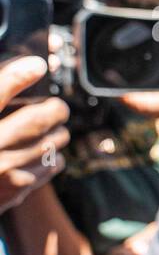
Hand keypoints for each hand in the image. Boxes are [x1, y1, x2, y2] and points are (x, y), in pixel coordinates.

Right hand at [0, 57, 69, 214]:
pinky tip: (40, 153)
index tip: (37, 65)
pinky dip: (52, 155)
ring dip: (55, 133)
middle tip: (55, 107)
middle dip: (54, 109)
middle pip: (35, 120)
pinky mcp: (15, 189)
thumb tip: (29, 69)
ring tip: (49, 130)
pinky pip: (51, 165)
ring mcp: (2, 171)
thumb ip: (0, 95)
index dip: (17, 76)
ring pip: (50, 143)